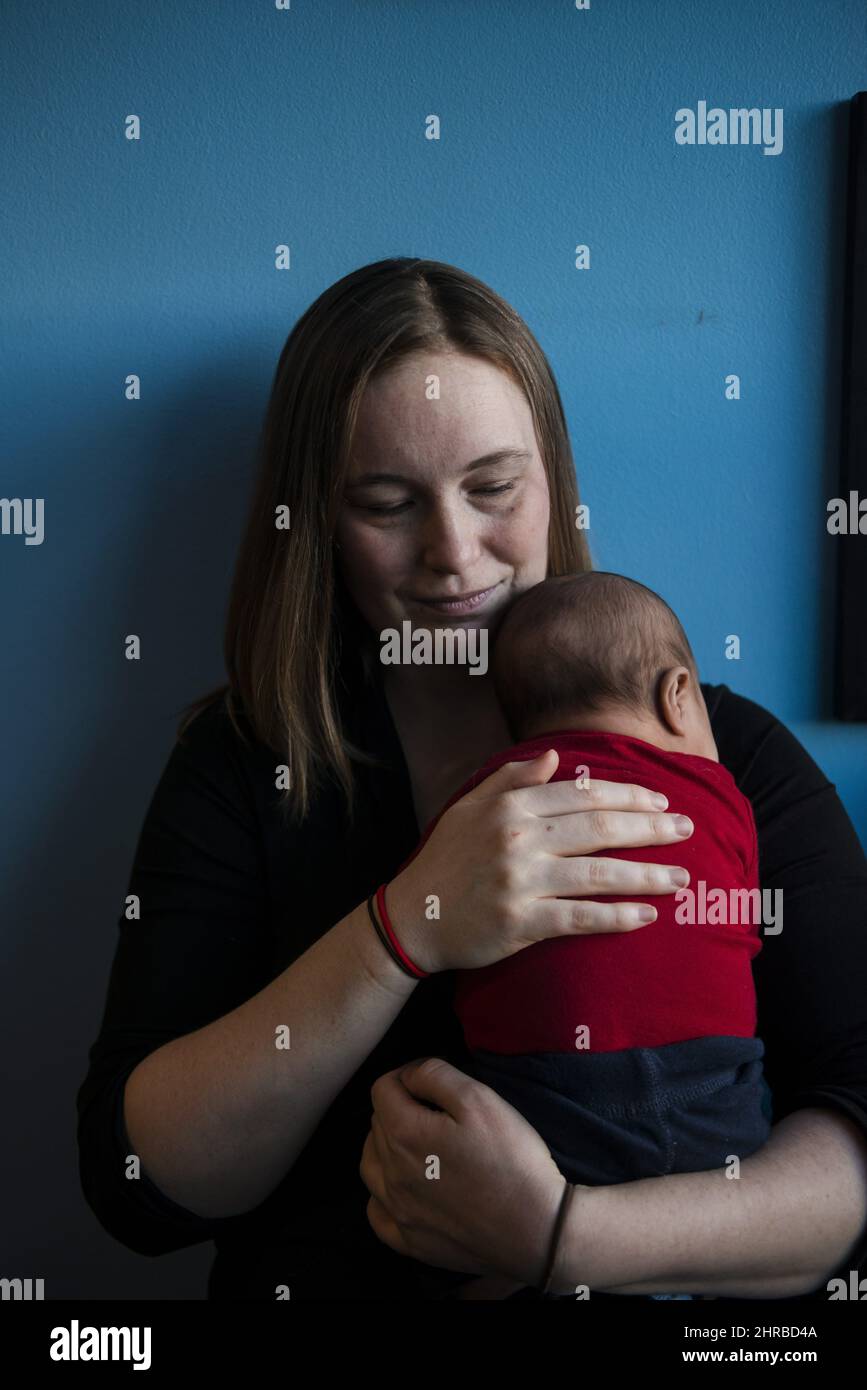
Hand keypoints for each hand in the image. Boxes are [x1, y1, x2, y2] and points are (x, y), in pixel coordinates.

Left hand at [360, 1056, 567, 1285]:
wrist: (537, 1228)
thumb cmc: (511, 1158)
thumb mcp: (478, 1097)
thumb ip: (434, 1075)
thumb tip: (408, 1075)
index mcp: (404, 1134)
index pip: (382, 1090)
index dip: (406, 1077)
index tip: (431, 1082)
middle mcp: (391, 1174)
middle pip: (377, 1125)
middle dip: (399, 1108)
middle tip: (436, 1111)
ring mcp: (398, 1212)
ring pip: (370, 1166)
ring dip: (385, 1147)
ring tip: (417, 1143)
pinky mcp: (411, 1242)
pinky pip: (376, 1213)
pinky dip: (382, 1195)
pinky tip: (405, 1188)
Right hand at [386, 748, 693, 972]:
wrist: (413, 917)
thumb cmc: (446, 858)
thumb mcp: (470, 806)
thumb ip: (512, 778)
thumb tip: (555, 755)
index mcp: (510, 805)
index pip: (584, 795)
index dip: (628, 797)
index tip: (661, 801)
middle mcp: (517, 838)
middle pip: (600, 830)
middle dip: (651, 829)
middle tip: (687, 829)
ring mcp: (520, 881)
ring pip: (598, 875)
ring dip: (647, 876)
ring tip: (682, 878)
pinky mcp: (520, 923)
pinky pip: (580, 918)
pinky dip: (617, 917)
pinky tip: (647, 916)